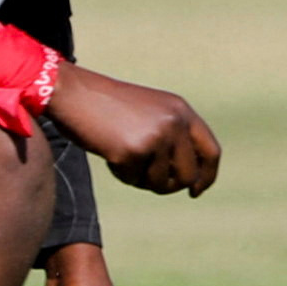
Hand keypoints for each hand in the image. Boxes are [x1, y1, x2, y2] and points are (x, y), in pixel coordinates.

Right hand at [50, 65, 221, 194]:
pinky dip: (121, 174)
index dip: (207, 176)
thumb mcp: (151, 113)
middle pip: (188, 175)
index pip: (211, 151)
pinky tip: (110, 153)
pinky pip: (133, 180)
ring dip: (141, 179)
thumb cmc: (110, 106)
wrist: (75, 94)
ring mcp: (155, 137)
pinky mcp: (133, 151)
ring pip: (161, 183)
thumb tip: (191, 177)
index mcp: (182, 111)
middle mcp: (174, 123)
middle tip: (149, 181)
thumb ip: (173, 136)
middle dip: (170, 185)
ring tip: (124, 158)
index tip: (196, 191)